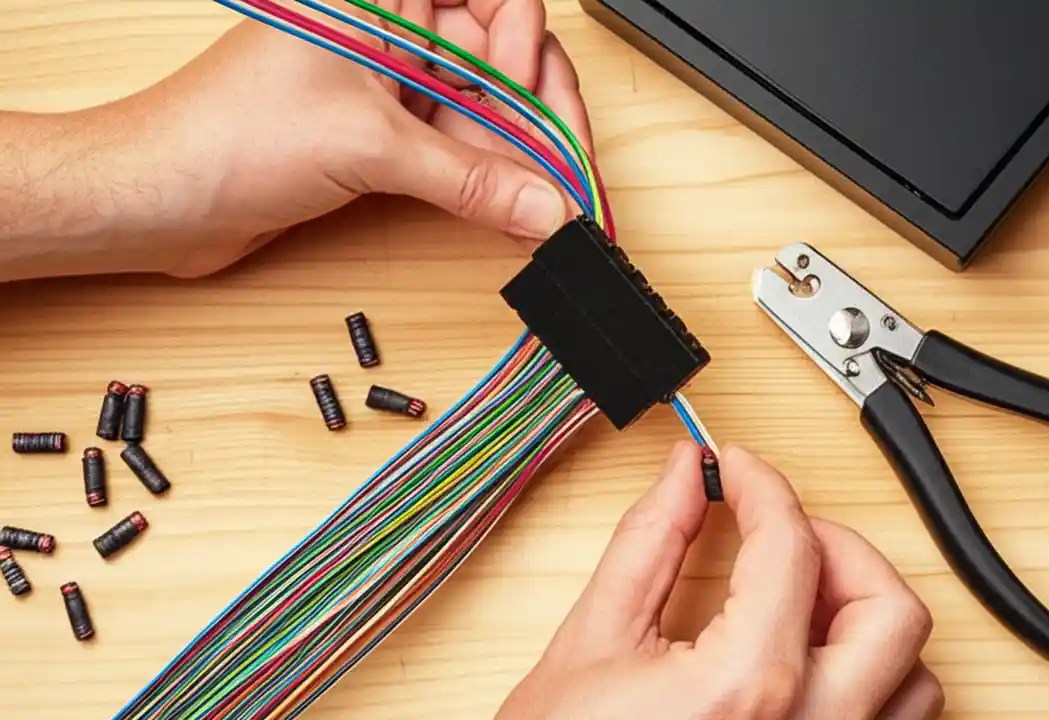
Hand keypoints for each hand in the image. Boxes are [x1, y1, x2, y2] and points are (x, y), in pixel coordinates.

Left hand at [0, 1, 588, 279]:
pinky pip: (457, 152)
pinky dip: (489, 182)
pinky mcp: (384, 139)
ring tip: (551, 201)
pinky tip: (518, 209)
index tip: (530, 98)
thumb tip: (549, 204)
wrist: (162, 199)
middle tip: (565, 167)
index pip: (493, 0)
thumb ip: (471, 179)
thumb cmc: (226, 134)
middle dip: (538, 111)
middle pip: (501, 60)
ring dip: (520, 157)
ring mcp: (390, 88)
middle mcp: (392, 34)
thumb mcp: (368, 148)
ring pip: (484, 112)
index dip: (523, 43)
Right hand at [499, 442, 943, 719]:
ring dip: (865, 618)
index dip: (763, 486)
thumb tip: (684, 477)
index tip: (739, 470)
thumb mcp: (592, 645)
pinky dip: (870, 677)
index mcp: (744, 690)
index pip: (792, 550)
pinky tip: (806, 659)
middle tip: (781, 532)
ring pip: (912, 675)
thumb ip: (649, 545)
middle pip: (889, 611)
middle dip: (839, 548)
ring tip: (798, 598)